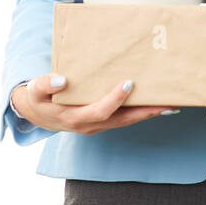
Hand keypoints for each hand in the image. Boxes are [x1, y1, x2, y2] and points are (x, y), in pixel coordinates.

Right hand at [11, 74, 175, 133]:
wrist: (37, 113)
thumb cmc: (38, 97)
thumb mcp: (35, 90)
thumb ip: (45, 84)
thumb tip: (61, 79)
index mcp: (74, 117)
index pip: (100, 111)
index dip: (115, 99)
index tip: (128, 83)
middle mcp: (89, 125)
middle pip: (122, 120)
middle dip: (145, 112)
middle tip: (168, 104)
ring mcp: (97, 125)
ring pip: (126, 121)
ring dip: (148, 114)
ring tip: (170, 105)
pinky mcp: (102, 121)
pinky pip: (124, 118)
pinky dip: (140, 112)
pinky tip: (155, 104)